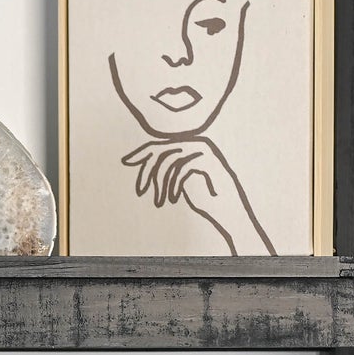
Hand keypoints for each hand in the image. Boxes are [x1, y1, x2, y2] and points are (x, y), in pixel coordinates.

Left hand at [121, 137, 273, 254]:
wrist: (227, 210)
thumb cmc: (203, 197)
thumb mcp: (177, 181)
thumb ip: (165, 169)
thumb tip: (141, 161)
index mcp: (189, 146)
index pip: (160, 144)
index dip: (142, 152)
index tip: (126, 161)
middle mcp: (197, 144)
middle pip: (162, 151)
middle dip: (148, 171)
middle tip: (140, 190)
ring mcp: (205, 151)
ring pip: (170, 161)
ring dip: (161, 184)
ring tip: (159, 201)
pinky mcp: (210, 161)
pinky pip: (182, 169)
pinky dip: (174, 186)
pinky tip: (173, 199)